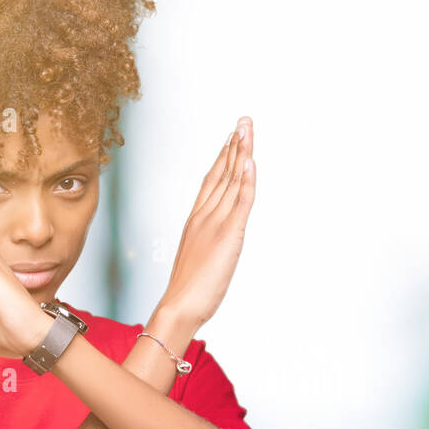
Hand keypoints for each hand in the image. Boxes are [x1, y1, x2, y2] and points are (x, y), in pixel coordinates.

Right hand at [160, 116, 255, 328]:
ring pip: (231, 181)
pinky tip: (249, 161)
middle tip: (243, 121)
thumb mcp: (198, 257)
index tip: (231, 138)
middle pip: (222, 173)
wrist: (179, 306)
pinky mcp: (227, 235)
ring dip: (241, 153)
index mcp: (197, 220)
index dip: (224, 157)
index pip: (213, 180)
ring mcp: (215, 223)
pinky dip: (245, 180)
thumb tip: (214, 237)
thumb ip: (206, 241)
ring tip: (246, 129)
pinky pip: (239, 202)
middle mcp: (205, 215)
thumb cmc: (187, 290)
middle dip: (234, 145)